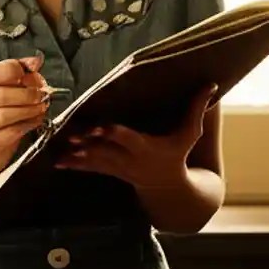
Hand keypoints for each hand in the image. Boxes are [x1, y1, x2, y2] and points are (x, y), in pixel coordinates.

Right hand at [0, 55, 51, 167]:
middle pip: (2, 94)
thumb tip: (36, 61)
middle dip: (27, 94)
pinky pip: (11, 132)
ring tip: (41, 107)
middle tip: (41, 94)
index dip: (20, 70)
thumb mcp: (10, 83)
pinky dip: (28, 124)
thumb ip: (22, 68)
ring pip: (6, 114)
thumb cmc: (1, 106)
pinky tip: (35, 119)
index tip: (33, 74)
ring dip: (29, 110)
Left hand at [54, 83, 219, 186]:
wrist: (167, 184)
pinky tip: (56, 161)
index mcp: (146, 147)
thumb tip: (212, 83)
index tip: (102, 126)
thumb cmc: (178, 152)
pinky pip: (89, 168)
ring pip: (93, 161)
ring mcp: (117, 167)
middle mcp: (129, 159)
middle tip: (70, 136)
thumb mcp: (190, 133)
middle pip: (106, 150)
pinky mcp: (108, 170)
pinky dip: (73, 164)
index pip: (128, 138)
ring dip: (76, 155)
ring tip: (58, 150)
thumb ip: (197, 109)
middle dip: (89, 144)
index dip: (114, 132)